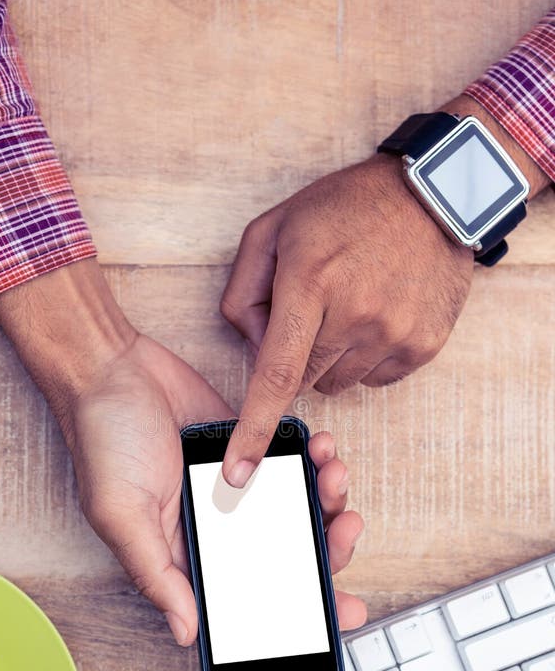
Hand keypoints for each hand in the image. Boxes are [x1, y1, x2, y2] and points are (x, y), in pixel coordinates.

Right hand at [0, 261, 366, 643]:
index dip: (301, 607)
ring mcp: (238, 486)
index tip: (345, 609)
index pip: (252, 594)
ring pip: (299, 506)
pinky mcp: (249, 447)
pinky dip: (314, 458)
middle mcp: (218, 525)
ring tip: (332, 473)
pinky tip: (320, 447)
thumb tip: (187, 632)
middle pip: (289, 552)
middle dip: (329, 547)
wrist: (111, 367)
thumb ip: (156, 573)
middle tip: (346, 528)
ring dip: (327, 497)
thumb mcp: (121, 515)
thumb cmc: (103, 440)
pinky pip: (293, 461)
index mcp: (189, 552)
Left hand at [220, 151, 472, 484]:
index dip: (254, 430)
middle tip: (314, 309)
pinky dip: (367, 356)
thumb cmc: (344, 210)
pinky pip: (376, 377)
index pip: (275, 374)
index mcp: (310, 282)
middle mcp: (355, 314)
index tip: (238, 474)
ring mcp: (394, 333)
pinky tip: (377, 314)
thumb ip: (243, 292)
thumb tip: (253, 348)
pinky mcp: (422, 344)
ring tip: (351, 305)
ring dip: (334, 357)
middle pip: (304, 380)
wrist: (432, 196)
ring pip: (339, 382)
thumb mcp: (273, 230)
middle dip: (298, 355)